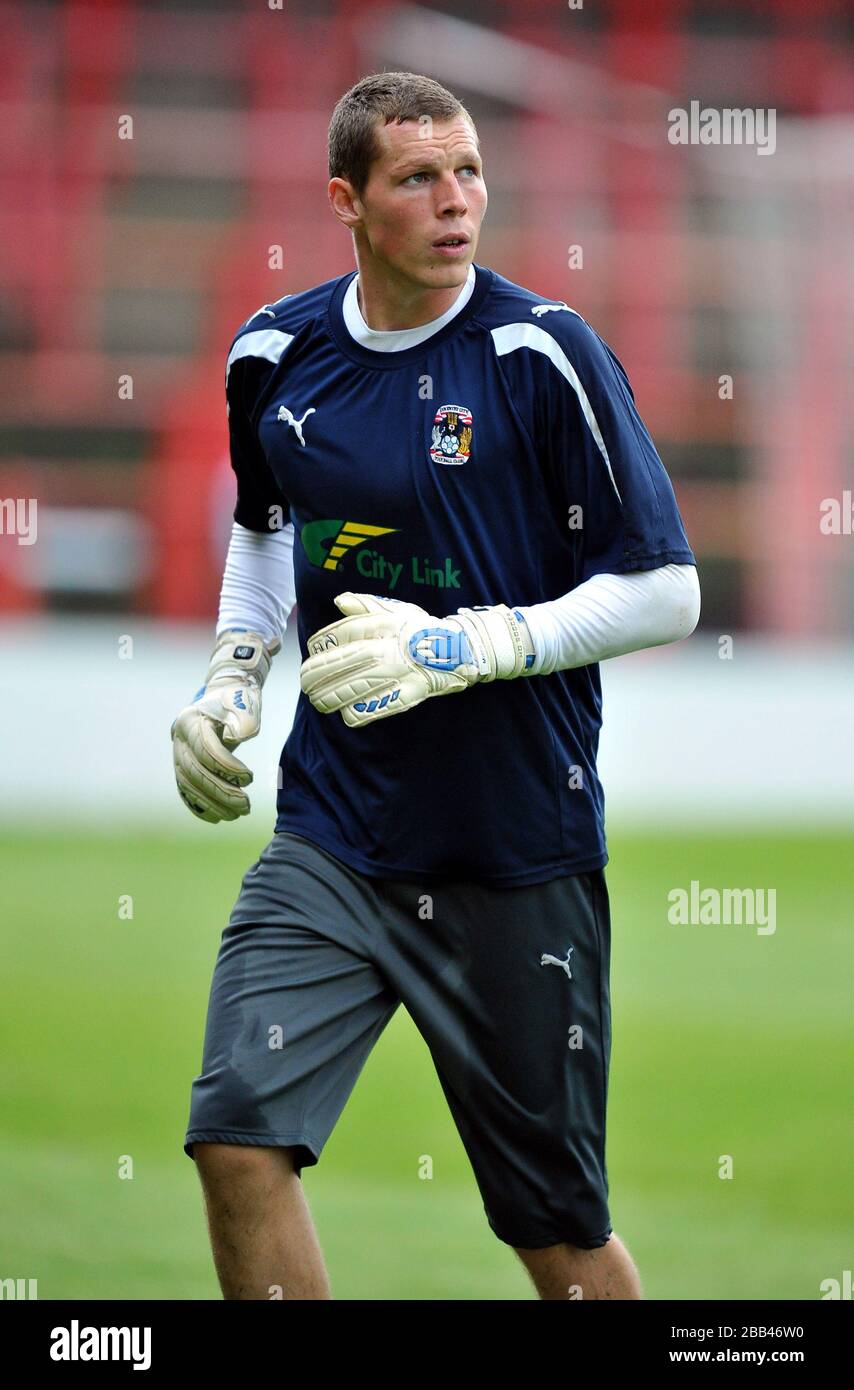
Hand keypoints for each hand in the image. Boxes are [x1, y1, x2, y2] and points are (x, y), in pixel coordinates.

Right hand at [171, 628, 279, 821]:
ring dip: (213, 803)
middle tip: (246, 806)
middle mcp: (179, 739)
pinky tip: (218, 817)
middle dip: (221, 792)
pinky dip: (199, 807)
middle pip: (195, 772)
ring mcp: (177, 754)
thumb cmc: (238, 700)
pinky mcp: (183, 767)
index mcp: (190, 721)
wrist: (224, 697)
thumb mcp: (245, 702)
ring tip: (238, 814)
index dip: (227, 767)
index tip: (250, 778)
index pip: (205, 749)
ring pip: (189, 785)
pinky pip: (186, 791)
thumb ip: (244, 718)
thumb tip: (237, 737)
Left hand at [299, 592, 532, 728]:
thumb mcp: (396, 609)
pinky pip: (372, 709)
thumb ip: (365, 604)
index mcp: (380, 625)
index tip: (313, 653)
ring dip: (328, 698)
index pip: (337, 636)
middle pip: (338, 665)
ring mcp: (395, 673)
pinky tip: (344, 713)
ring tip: (318, 701)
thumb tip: (339, 600)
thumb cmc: (421, 629)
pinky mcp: (405, 695)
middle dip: (316, 676)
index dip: (319, 647)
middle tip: (305, 683)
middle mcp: (385, 648)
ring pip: (350, 689)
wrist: (457, 650)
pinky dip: (354, 713)